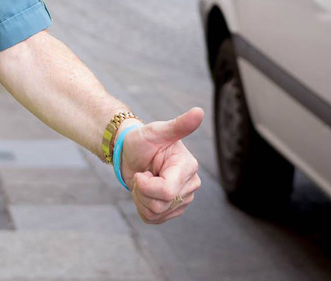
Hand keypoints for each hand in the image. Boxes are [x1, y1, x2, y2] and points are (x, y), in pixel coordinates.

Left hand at [119, 107, 202, 224]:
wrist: (131, 154)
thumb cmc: (142, 140)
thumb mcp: (156, 131)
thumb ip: (178, 125)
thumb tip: (199, 111)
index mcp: (188, 166)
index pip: (166, 190)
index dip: (146, 185)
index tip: (142, 172)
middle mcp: (190, 184)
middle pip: (160, 204)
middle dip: (142, 191)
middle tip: (142, 174)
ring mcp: (183, 199)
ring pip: (156, 214)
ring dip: (140, 199)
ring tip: (143, 182)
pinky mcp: (173, 210)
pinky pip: (153, 220)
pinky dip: (141, 208)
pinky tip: (144, 193)